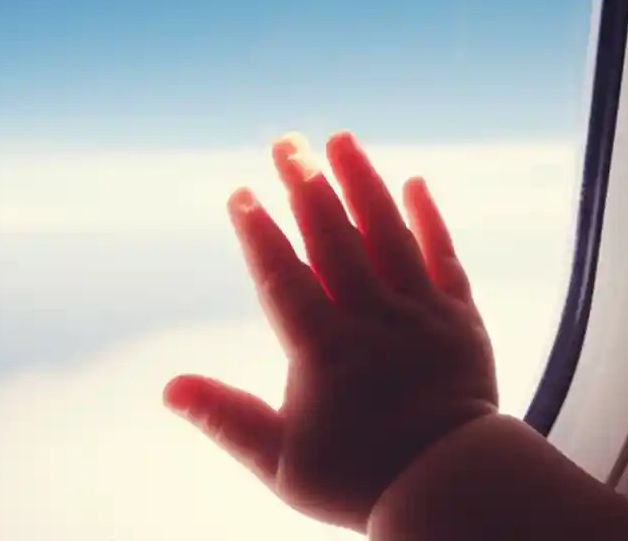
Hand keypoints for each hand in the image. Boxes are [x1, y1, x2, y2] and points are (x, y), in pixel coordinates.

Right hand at [163, 131, 498, 530]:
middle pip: (334, 239)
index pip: (283, 278)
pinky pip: (444, 257)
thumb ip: (225, 419)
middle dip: (306, 187)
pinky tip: (415, 182)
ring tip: (341, 140)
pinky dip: (429, 219)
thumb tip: (168, 387)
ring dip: (363, 184)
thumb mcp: (279, 461)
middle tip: (286, 142)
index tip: (239, 192)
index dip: (258, 232)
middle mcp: (371, 320)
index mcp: (324, 350)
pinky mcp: (459, 317)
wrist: (451, 487)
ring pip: (388, 235)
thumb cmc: (359, 479)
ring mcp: (419, 313)